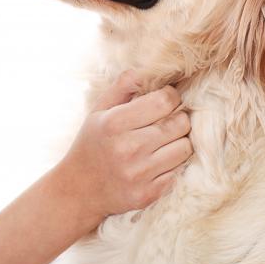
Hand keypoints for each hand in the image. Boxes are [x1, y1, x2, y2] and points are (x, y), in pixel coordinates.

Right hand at [53, 69, 192, 220]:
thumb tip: (149, 70)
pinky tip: (160, 160)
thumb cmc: (92, 143)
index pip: (165, 101)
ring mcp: (139, 174)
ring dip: (179, 141)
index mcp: (114, 123)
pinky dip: (174, 164)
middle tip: (166, 121)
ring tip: (164, 141)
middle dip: (178, 118)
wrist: (79, 189)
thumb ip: (123, 85)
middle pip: (180, 123)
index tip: (165, 100)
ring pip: (185, 148)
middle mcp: (127, 148)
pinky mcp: (148, 194)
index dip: (171, 96)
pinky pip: (180, 171)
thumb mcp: (99, 110)